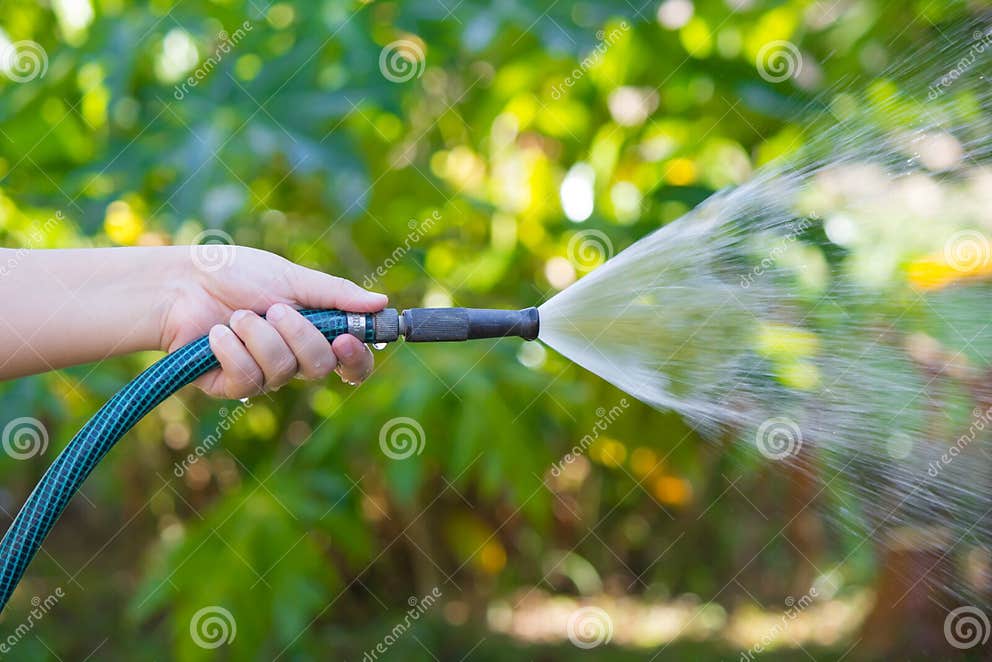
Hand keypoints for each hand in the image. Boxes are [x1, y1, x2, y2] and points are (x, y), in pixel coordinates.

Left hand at [159, 246, 385, 398]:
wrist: (180, 284)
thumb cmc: (236, 275)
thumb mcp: (291, 278)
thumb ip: (336, 294)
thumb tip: (380, 302)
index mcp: (315, 332)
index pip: (352, 361)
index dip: (356, 358)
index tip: (346, 339)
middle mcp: (295, 358)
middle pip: (321, 366)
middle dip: (300, 335)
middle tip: (275, 309)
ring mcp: (265, 374)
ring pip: (283, 371)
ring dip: (259, 336)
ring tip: (236, 315)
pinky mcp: (233, 385)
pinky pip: (249, 379)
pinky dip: (232, 350)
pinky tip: (215, 335)